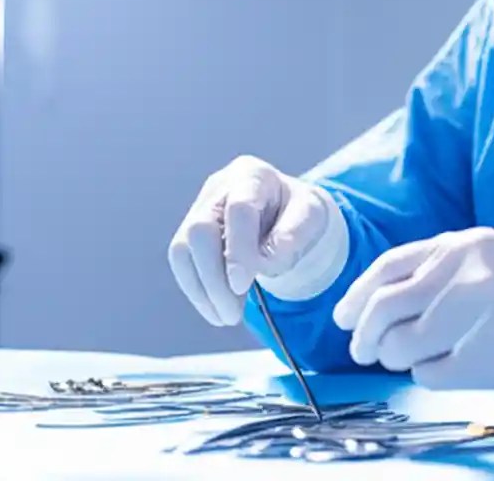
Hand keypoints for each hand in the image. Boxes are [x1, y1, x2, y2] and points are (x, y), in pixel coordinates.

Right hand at [168, 156, 346, 325]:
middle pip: (200, 230)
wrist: (286, 211)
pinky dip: (196, 291)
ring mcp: (200, 208)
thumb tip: (262, 264)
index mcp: (252, 176)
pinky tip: (215, 309)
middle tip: (233, 314)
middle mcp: (219, 187)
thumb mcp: (311, 217)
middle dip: (213, 277)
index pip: (238, 210)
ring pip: (183, 249)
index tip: (241, 286)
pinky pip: (182, 263)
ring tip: (226, 316)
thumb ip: (292, 237)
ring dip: (202, 289)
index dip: (238, 250)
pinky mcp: (189, 231)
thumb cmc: (298, 212)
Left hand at [332, 227, 493, 418]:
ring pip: (399, 344)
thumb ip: (443, 272)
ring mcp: (470, 316)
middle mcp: (462, 273)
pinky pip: (428, 375)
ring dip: (399, 358)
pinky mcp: (481, 359)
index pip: (388, 268)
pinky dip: (431, 377)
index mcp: (464, 245)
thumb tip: (378, 306)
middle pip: (383, 308)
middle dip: (364, 334)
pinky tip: (456, 369)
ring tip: (423, 358)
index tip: (343, 317)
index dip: (357, 295)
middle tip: (363, 350)